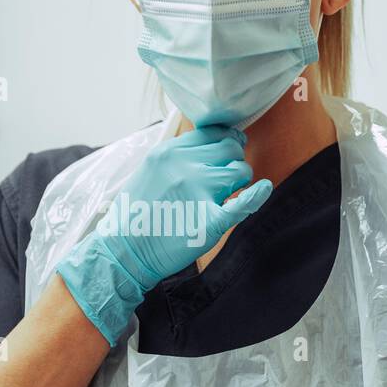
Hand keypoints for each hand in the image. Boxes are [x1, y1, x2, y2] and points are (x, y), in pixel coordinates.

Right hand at [56, 125, 272, 345]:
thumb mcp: (148, 171)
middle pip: (230, 149)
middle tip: (225, 178)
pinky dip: (257, 195)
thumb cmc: (135, 215)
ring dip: (238, 182)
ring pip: (240, 171)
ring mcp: (198, 191)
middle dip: (233, 160)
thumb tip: (212, 145)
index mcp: (168, 152)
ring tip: (223, 196)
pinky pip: (244, 202)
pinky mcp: (209, 221)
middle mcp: (184, 166)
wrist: (123, 252)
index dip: (225, 142)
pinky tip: (263, 190)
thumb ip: (177, 156)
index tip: (227, 152)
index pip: (213, 133)